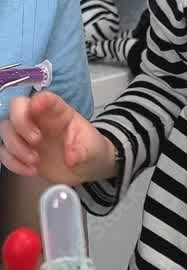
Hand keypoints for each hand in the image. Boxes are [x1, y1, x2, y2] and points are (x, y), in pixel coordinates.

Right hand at [0, 92, 116, 185]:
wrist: (85, 168)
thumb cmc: (90, 150)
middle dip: (20, 123)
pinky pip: (4, 152)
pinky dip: (12, 162)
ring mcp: (27, 134)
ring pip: (5, 130)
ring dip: (15, 146)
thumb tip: (72, 158)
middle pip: (16, 108)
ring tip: (36, 161)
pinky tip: (30, 171)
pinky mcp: (21, 152)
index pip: (45, 99)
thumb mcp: (95, 150)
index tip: (37, 106)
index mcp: (59, 112)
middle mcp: (39, 119)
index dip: (39, 100)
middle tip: (37, 141)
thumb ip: (84, 151)